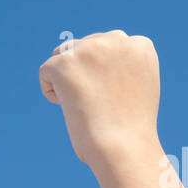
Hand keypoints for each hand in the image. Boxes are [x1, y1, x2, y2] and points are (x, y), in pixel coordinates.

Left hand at [39, 30, 160, 167]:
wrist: (123, 147)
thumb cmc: (131, 129)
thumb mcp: (137, 88)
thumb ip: (123, 67)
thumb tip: (94, 62)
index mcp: (140, 46)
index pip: (111, 46)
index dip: (104, 73)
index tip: (112, 96)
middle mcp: (117, 40)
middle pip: (86, 46)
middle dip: (83, 71)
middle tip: (95, 103)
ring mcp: (89, 49)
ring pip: (63, 54)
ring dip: (66, 77)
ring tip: (80, 103)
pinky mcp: (64, 63)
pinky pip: (46, 71)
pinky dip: (51, 91)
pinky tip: (66, 107)